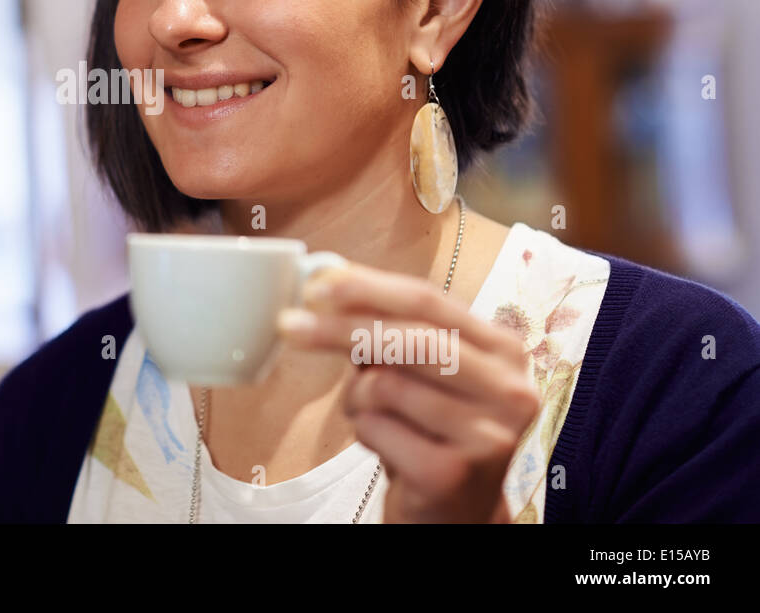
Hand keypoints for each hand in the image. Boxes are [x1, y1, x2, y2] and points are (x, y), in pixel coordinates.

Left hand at [277, 258, 538, 522]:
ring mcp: (487, 434)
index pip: (429, 302)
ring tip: (369, 414)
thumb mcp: (419, 373)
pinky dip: (363, 431)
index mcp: (504, 350)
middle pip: (409, 338)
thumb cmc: (429, 432)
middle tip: (289, 325)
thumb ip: (387, 331)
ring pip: (386, 385)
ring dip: (355, 397)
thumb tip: (325, 286)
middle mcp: (509, 390)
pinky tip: (384, 445)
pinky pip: (376, 428)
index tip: (317, 285)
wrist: (454, 514)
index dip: (369, 288)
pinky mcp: (454, 473)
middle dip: (340, 329)